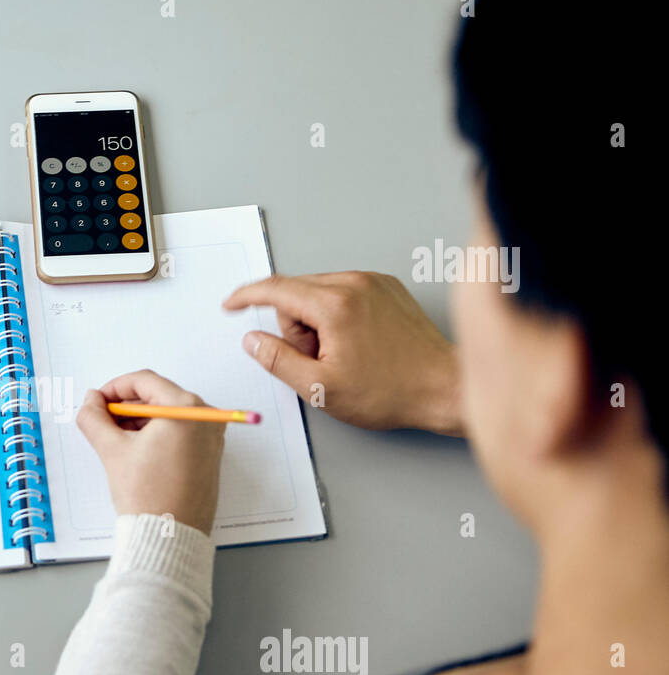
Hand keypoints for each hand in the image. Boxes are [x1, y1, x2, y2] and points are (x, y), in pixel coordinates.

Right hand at [77, 369, 224, 533]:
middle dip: (126, 407)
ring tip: (116, 441)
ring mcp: (212, 438)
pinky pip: (180, 432)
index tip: (97, 401)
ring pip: (168, 415)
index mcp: (186, 409)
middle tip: (103, 422)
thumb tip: (91, 402)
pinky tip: (136, 452)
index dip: (114, 388)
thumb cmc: (149, 497)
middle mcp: (206, 418)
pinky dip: (157, 435)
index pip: (144, 381)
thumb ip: (95, 418)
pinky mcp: (210, 455)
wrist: (169, 538)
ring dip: (139, 422)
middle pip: (158, 396)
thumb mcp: (112, 450)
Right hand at [224, 272, 462, 434]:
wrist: (444, 388)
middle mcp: (354, 283)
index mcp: (335, 305)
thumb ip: (277, 360)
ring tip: (340, 355)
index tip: (231, 305)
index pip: (274, 289)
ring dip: (316, 322)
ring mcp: (373, 282)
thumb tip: (253, 340)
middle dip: (294, 327)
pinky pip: (342, 293)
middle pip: (296, 293)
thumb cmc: (390, 391)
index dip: (245, 297)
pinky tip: (355, 343)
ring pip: (318, 293)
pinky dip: (336, 316)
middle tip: (316, 360)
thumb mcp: (319, 388)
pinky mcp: (386, 288)